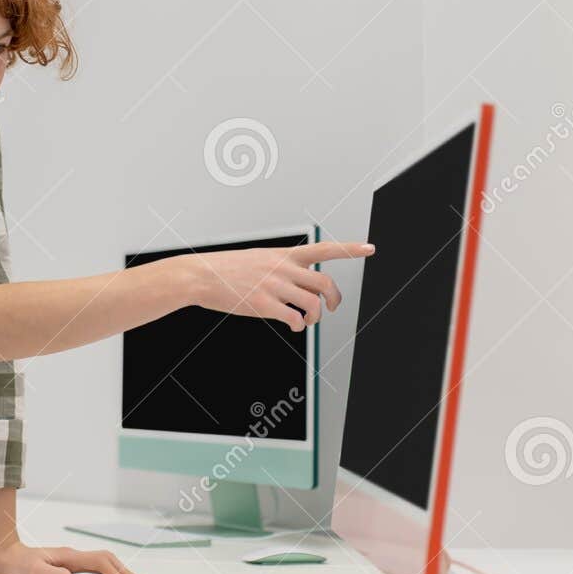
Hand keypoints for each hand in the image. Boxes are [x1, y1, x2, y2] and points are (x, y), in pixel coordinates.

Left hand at [0, 541, 145, 573]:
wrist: (6, 556)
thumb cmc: (17, 566)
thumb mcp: (32, 572)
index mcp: (69, 557)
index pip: (101, 564)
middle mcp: (74, 556)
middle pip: (108, 560)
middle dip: (126, 572)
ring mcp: (73, 559)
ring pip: (105, 562)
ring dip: (121, 572)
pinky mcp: (70, 564)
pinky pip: (97, 567)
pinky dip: (111, 573)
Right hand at [178, 240, 373, 330]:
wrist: (202, 275)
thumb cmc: (228, 268)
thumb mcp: (260, 257)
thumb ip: (283, 266)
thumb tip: (299, 281)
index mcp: (285, 255)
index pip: (325, 249)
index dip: (350, 249)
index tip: (370, 248)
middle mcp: (283, 268)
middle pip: (325, 283)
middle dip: (335, 298)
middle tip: (333, 307)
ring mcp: (274, 287)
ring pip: (313, 304)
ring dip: (316, 316)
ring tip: (308, 320)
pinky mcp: (264, 305)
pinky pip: (293, 318)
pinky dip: (298, 325)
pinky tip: (293, 325)